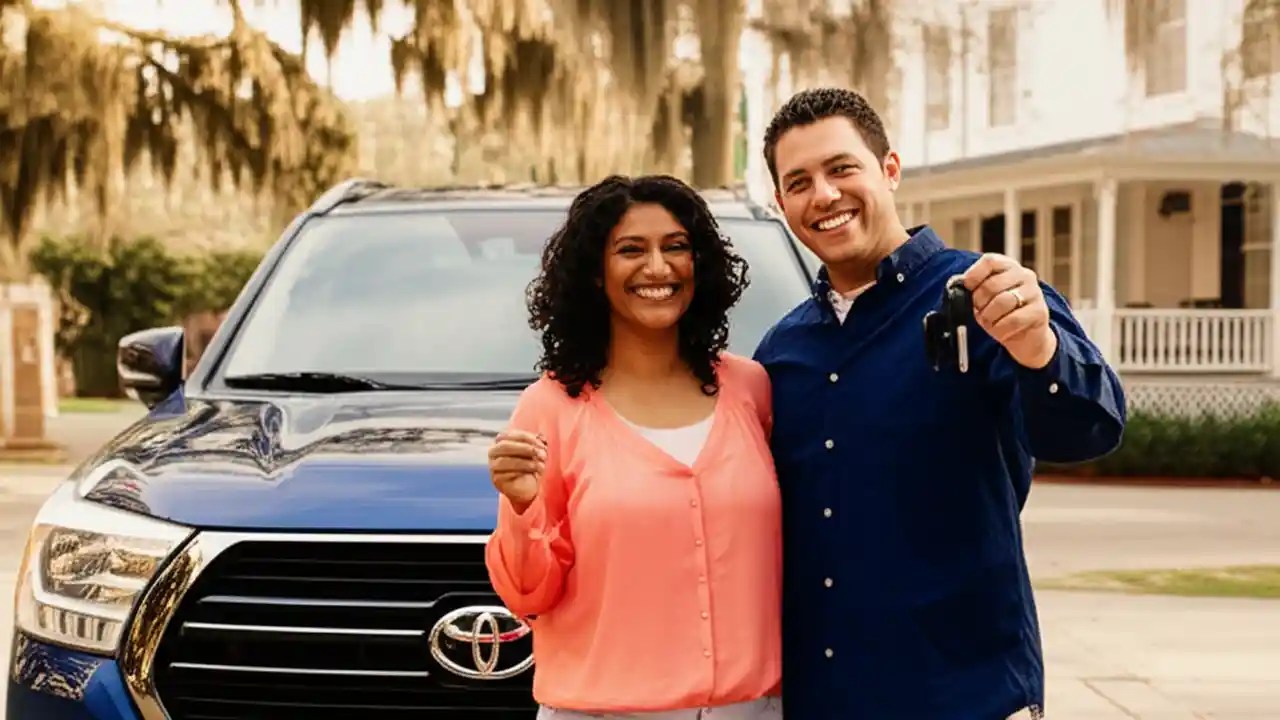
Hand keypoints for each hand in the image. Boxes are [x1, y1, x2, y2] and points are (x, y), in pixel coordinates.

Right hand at [488, 429, 546, 513]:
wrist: (526, 487)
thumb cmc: (529, 465)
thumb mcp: (535, 451)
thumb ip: (537, 443)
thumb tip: (541, 437)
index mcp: (501, 441)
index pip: (509, 434)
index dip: (526, 437)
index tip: (541, 443)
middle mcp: (493, 452)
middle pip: (505, 446)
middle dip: (525, 448)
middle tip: (541, 454)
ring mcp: (493, 466)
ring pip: (505, 461)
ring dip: (526, 462)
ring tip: (541, 466)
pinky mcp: (497, 479)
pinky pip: (506, 474)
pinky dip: (522, 472)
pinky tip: (534, 473)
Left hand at [961, 253, 1056, 368]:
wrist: (1026, 336)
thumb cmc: (1002, 314)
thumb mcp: (985, 299)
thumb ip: (974, 290)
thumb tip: (958, 288)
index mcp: (1008, 267)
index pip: (990, 261)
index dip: (974, 275)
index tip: (968, 288)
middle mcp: (1024, 275)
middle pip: (992, 285)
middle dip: (979, 303)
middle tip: (979, 312)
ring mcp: (1034, 292)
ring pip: (1002, 302)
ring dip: (989, 317)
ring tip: (989, 323)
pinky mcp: (1039, 312)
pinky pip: (1013, 320)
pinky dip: (1000, 329)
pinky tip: (1000, 331)